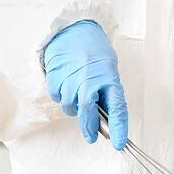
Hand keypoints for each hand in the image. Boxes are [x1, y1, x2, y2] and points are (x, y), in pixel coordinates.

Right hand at [42, 20, 127, 149]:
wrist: (73, 29)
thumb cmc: (95, 52)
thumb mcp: (108, 70)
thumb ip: (107, 93)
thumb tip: (106, 122)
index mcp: (109, 75)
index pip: (117, 107)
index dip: (119, 128)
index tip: (118, 143)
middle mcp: (89, 77)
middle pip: (87, 111)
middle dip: (89, 127)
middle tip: (92, 137)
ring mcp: (70, 77)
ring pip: (69, 106)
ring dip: (74, 107)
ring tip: (78, 92)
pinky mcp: (54, 76)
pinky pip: (56, 97)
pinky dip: (61, 96)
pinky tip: (66, 83)